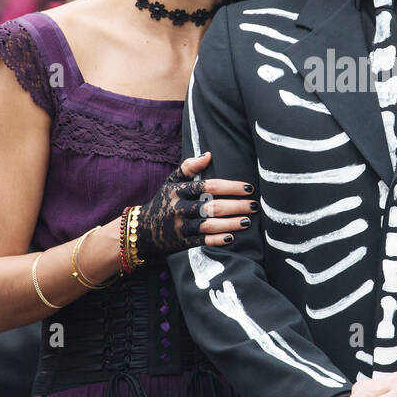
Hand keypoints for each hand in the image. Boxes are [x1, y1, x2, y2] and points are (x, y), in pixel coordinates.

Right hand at [136, 152, 256, 253]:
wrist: (142, 229)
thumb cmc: (164, 201)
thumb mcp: (171, 181)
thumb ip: (189, 167)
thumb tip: (209, 154)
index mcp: (179, 190)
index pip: (209, 186)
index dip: (231, 187)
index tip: (249, 188)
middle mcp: (180, 208)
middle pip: (213, 207)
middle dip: (236, 206)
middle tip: (254, 206)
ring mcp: (181, 226)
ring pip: (209, 225)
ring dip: (231, 224)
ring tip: (248, 221)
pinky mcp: (182, 242)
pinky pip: (202, 241)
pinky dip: (217, 240)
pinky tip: (232, 237)